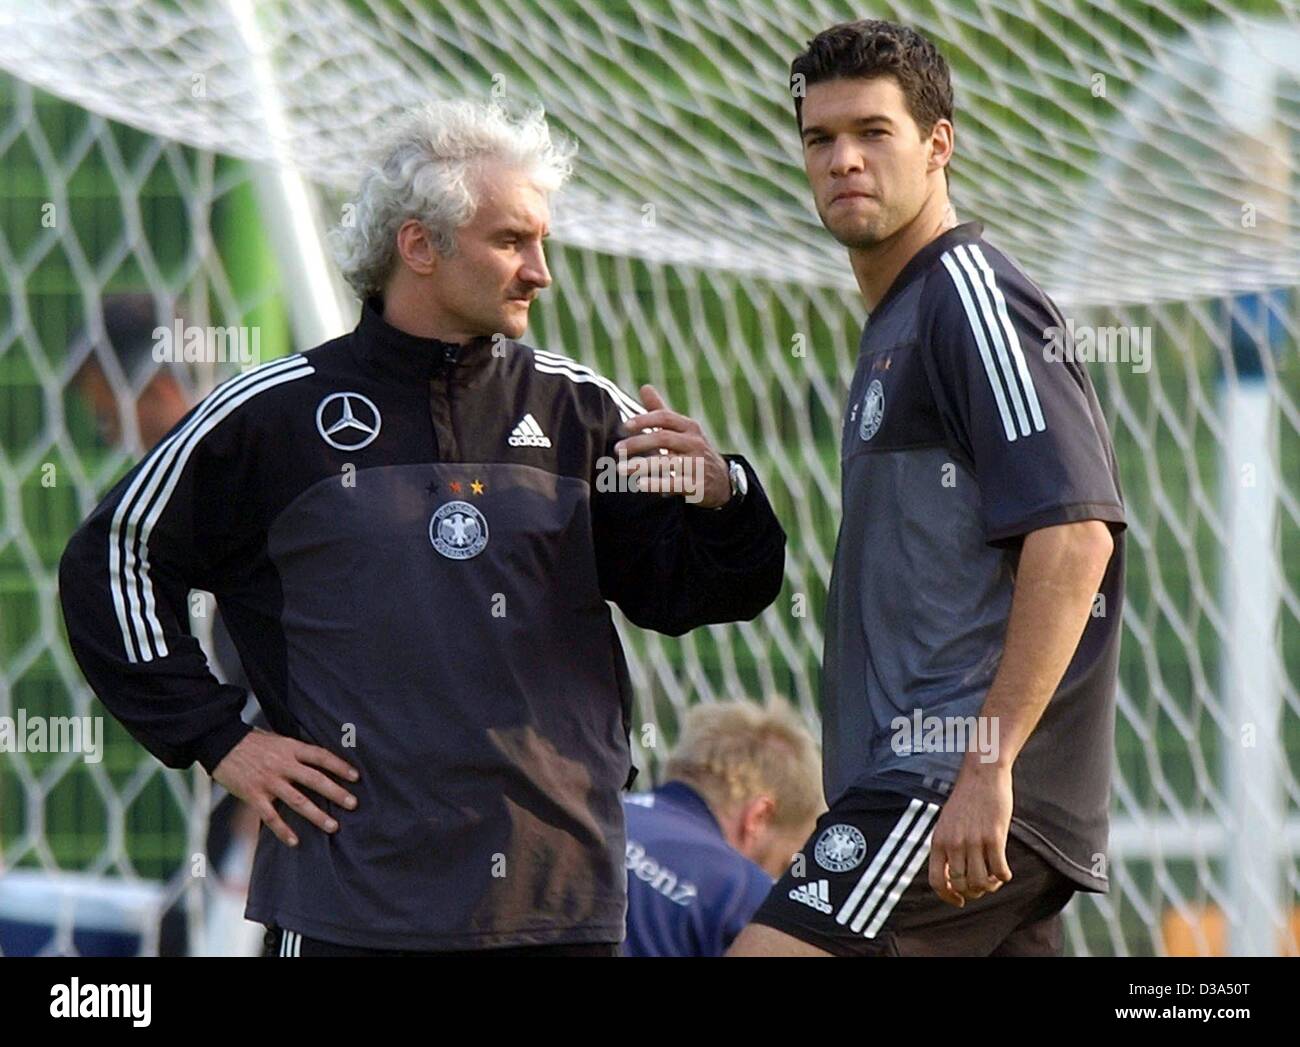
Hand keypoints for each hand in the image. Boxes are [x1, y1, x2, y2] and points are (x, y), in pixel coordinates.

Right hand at [212, 728, 358, 846]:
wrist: (220, 742)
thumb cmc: (252, 742)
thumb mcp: (278, 740)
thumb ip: (296, 752)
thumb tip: (320, 763)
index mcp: (290, 748)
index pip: (321, 756)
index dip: (339, 766)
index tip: (356, 777)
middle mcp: (282, 764)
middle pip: (315, 779)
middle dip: (336, 793)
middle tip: (353, 804)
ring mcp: (268, 781)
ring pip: (298, 801)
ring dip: (317, 815)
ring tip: (333, 827)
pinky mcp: (253, 795)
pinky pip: (271, 816)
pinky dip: (283, 830)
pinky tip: (295, 841)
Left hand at [613, 385, 730, 507]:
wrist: (722, 481)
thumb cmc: (693, 451)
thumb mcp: (682, 430)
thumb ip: (661, 411)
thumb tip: (644, 387)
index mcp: (689, 427)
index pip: (665, 417)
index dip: (644, 420)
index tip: (625, 426)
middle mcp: (695, 443)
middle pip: (664, 438)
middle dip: (639, 443)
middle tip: (617, 449)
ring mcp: (698, 464)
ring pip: (668, 462)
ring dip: (643, 465)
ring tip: (621, 469)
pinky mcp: (697, 485)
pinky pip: (675, 483)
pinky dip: (657, 484)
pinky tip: (640, 484)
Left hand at [927, 760, 1013, 906]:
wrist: (982, 774)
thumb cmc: (967, 800)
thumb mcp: (947, 823)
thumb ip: (947, 847)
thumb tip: (954, 878)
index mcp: (938, 841)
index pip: (937, 882)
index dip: (948, 897)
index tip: (960, 901)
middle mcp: (953, 843)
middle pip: (962, 886)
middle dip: (974, 892)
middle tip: (984, 885)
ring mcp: (973, 841)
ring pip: (981, 882)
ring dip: (990, 886)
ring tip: (995, 878)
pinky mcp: (994, 837)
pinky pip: (1000, 871)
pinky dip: (1004, 877)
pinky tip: (1005, 871)